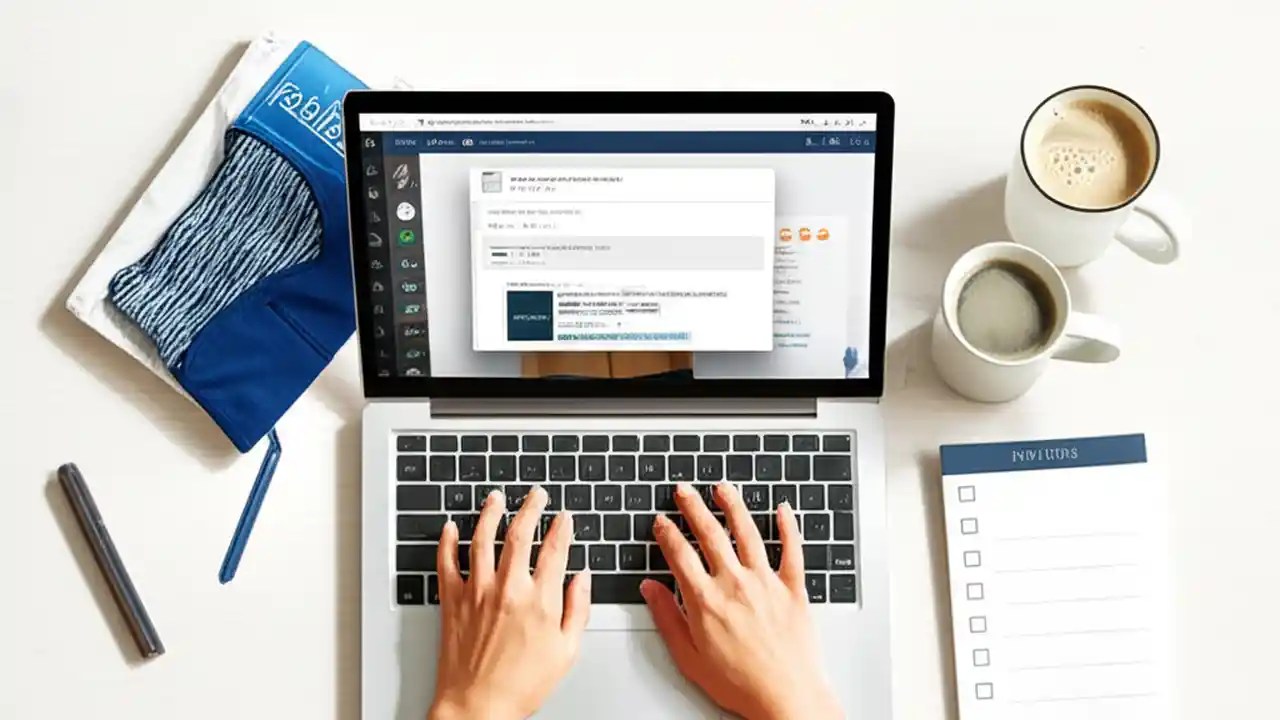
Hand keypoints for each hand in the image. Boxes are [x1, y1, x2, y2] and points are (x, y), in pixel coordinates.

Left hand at [429, 487, 590, 719]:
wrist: (477, 707)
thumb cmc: (521, 686)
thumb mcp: (566, 652)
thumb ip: (577, 609)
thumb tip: (582, 578)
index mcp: (539, 600)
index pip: (554, 549)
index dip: (561, 527)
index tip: (564, 517)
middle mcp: (507, 589)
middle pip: (519, 533)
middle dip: (530, 507)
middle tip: (536, 494)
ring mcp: (476, 591)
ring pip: (482, 538)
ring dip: (490, 512)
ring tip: (496, 497)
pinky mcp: (452, 601)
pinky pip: (446, 562)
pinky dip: (446, 541)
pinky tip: (450, 526)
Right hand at [641, 483, 841, 719]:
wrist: (785, 697)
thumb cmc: (739, 683)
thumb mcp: (688, 656)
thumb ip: (667, 617)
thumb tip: (650, 589)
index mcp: (705, 600)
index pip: (679, 554)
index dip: (667, 533)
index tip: (661, 522)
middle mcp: (735, 584)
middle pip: (710, 533)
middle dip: (693, 507)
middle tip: (684, 491)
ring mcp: (766, 583)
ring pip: (747, 532)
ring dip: (733, 505)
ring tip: (723, 488)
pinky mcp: (793, 589)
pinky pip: (792, 550)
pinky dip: (788, 527)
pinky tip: (783, 510)